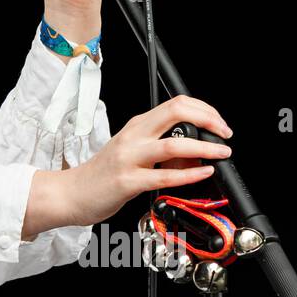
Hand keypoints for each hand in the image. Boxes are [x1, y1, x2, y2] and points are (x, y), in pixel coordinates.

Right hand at [54, 96, 232, 227]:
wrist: (72, 193)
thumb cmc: (102, 174)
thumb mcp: (132, 151)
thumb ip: (161, 148)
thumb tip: (195, 152)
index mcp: (137, 126)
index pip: (176, 104)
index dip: (204, 109)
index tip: (218, 123)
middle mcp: (133, 136)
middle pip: (176, 112)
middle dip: (208, 119)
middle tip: (224, 133)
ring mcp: (129, 158)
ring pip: (173, 143)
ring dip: (204, 147)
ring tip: (221, 153)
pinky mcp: (128, 182)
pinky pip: (164, 176)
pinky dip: (190, 173)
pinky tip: (203, 173)